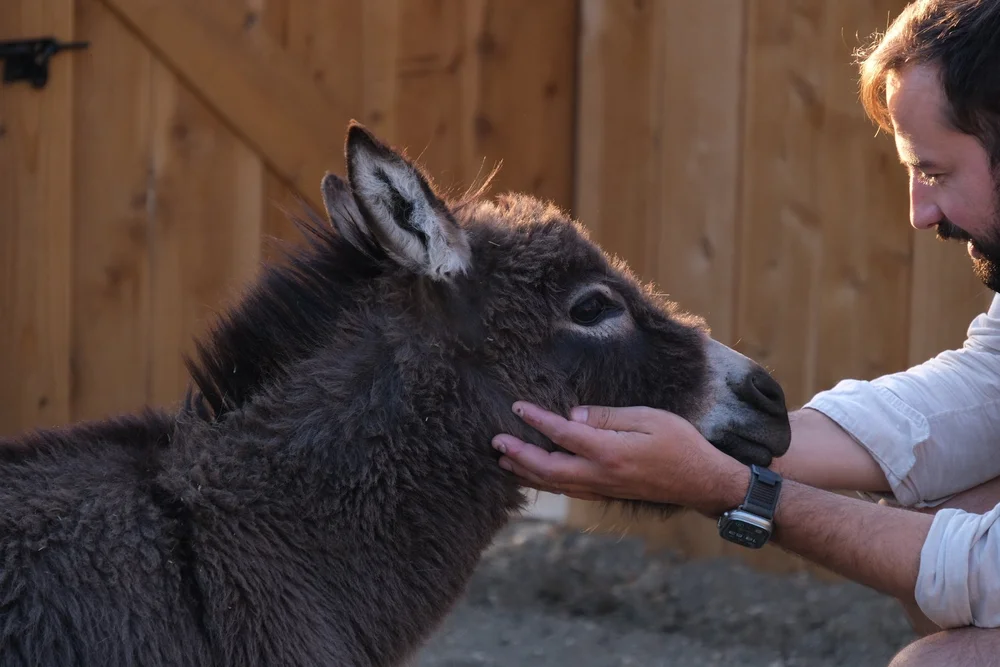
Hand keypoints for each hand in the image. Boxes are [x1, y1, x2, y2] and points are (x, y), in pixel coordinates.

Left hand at [492, 401, 748, 515]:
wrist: (702, 482)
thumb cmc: (681, 444)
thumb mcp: (649, 419)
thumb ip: (609, 418)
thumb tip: (574, 417)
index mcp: (610, 452)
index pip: (564, 435)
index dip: (538, 421)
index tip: (518, 408)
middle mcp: (600, 475)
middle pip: (548, 468)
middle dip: (519, 455)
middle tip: (496, 441)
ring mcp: (602, 488)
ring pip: (555, 484)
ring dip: (526, 473)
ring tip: (504, 461)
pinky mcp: (607, 494)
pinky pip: (568, 490)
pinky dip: (546, 484)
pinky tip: (535, 477)